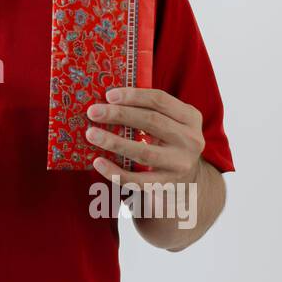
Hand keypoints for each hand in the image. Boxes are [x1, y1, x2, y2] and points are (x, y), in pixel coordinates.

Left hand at [84, 87, 204, 189]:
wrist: (189, 181)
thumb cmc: (169, 142)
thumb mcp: (170, 122)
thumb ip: (149, 110)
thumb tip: (107, 100)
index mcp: (190, 117)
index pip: (160, 100)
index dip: (133, 96)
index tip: (108, 95)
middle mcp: (190, 140)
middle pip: (151, 121)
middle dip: (119, 114)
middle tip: (93, 112)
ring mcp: (180, 164)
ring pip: (144, 152)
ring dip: (114, 142)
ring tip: (91, 134)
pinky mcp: (167, 185)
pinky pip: (137, 180)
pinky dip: (115, 172)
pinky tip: (98, 162)